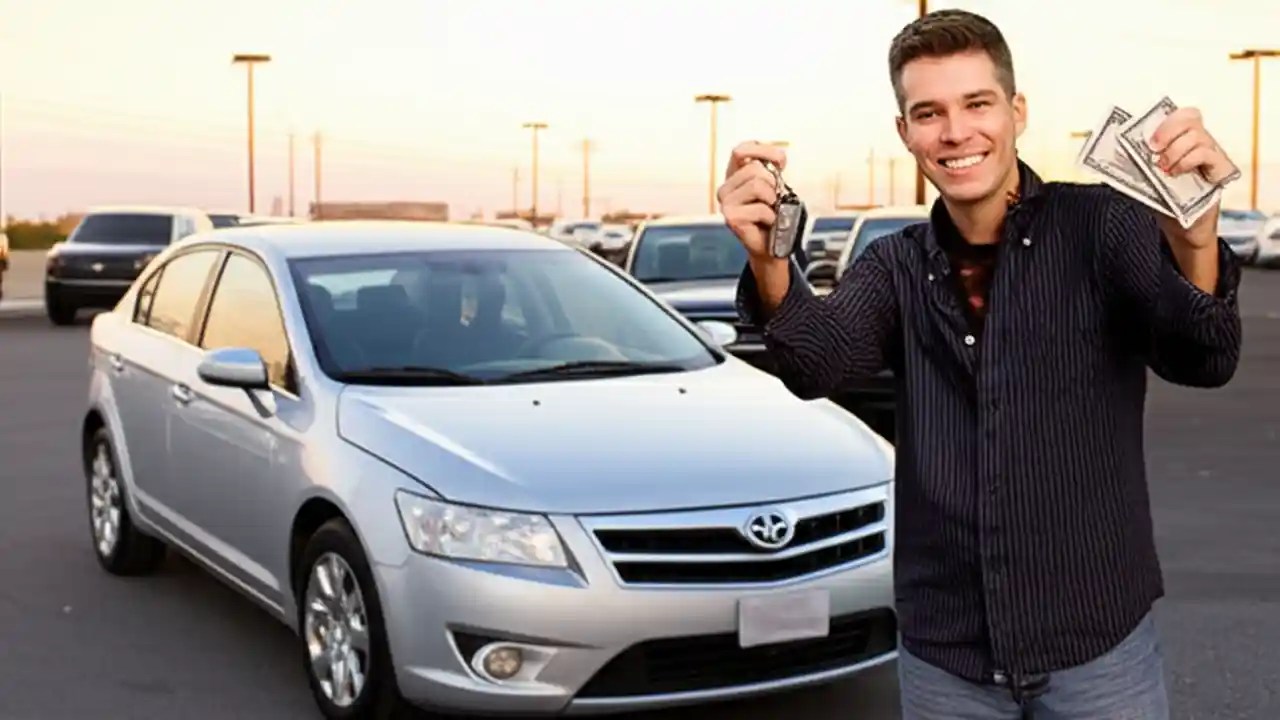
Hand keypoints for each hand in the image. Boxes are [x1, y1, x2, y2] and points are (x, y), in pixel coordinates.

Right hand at [717, 141, 787, 259]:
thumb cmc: (773, 215)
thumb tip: (777, 160)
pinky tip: (767, 222)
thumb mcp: (775, 186)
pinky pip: (760, 208)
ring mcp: (726, 203)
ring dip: (772, 200)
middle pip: (754, 169)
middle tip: (773, 200)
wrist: (772, 245)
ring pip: (757, 185)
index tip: (780, 164)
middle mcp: (726, 187)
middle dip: (772, 183)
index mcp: (734, 175)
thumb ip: (772, 169)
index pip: (742, 149)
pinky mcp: (731, 218)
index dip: (764, 151)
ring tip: (770, 211)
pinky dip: (771, 216)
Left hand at [1148, 107, 1237, 247]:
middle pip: (1191, 117)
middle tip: (1153, 150)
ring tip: (1163, 168)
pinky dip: (1187, 160)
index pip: (1182, 115)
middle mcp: (1201, 141)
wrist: (1182, 228)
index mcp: (1182, 139)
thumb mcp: (1145, 179)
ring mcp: (1212, 154)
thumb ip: (1136, 163)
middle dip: (1168, 130)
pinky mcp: (1219, 169)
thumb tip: (1115, 153)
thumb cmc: (1164, 200)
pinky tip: (1175, 172)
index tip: (1149, 139)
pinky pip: (1207, 153)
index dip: (1166, 121)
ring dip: (1175, 150)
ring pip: (1198, 135)